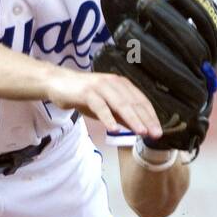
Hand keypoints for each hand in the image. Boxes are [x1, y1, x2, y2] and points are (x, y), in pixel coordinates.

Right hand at [44, 68, 162, 139]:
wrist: (58, 84)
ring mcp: (100, 86)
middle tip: (155, 134)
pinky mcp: (87, 92)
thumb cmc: (85, 96)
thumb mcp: (107, 108)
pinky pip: (100, 106)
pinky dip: (108, 118)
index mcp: (122, 85)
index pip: (141, 101)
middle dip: (146, 119)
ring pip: (120, 104)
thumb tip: (139, 128)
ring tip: (141, 132)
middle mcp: (114, 83)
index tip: (158, 131)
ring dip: (132, 119)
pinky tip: (114, 129)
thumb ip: (122, 116)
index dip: (151, 116)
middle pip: (133, 103)